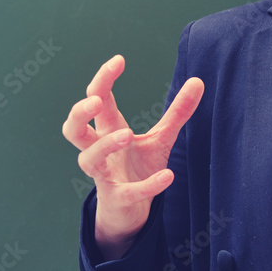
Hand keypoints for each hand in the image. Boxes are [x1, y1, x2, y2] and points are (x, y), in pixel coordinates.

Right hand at [61, 55, 203, 259]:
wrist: (131, 210)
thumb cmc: (138, 166)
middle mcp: (100, 151)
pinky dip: (146, 186)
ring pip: (87, 159)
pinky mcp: (116, 199)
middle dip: (79, 113)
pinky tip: (168, 176)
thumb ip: (178, 111)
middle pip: (73, 129)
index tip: (119, 59)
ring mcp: (104, 175)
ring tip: (128, 134)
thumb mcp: (161, 136)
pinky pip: (126, 193)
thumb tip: (198, 80)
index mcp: (109, 129)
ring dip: (104, 146)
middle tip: (95, 101)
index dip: (103, 79)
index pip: (97, 99)